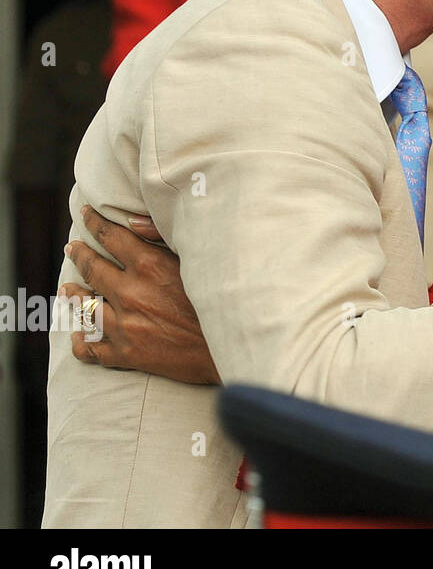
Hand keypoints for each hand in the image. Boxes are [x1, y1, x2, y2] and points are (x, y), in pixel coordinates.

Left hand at [61, 206, 219, 384]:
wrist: (229, 345)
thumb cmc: (219, 298)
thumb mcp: (195, 259)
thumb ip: (162, 236)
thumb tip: (132, 221)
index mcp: (149, 266)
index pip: (111, 237)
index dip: (94, 223)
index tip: (85, 214)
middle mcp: (130, 293)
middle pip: (92, 269)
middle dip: (80, 255)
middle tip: (72, 249)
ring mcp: (125, 325)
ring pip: (85, 308)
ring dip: (74, 296)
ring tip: (67, 289)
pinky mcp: (127, 354)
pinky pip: (92, 348)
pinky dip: (82, 342)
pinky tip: (79, 336)